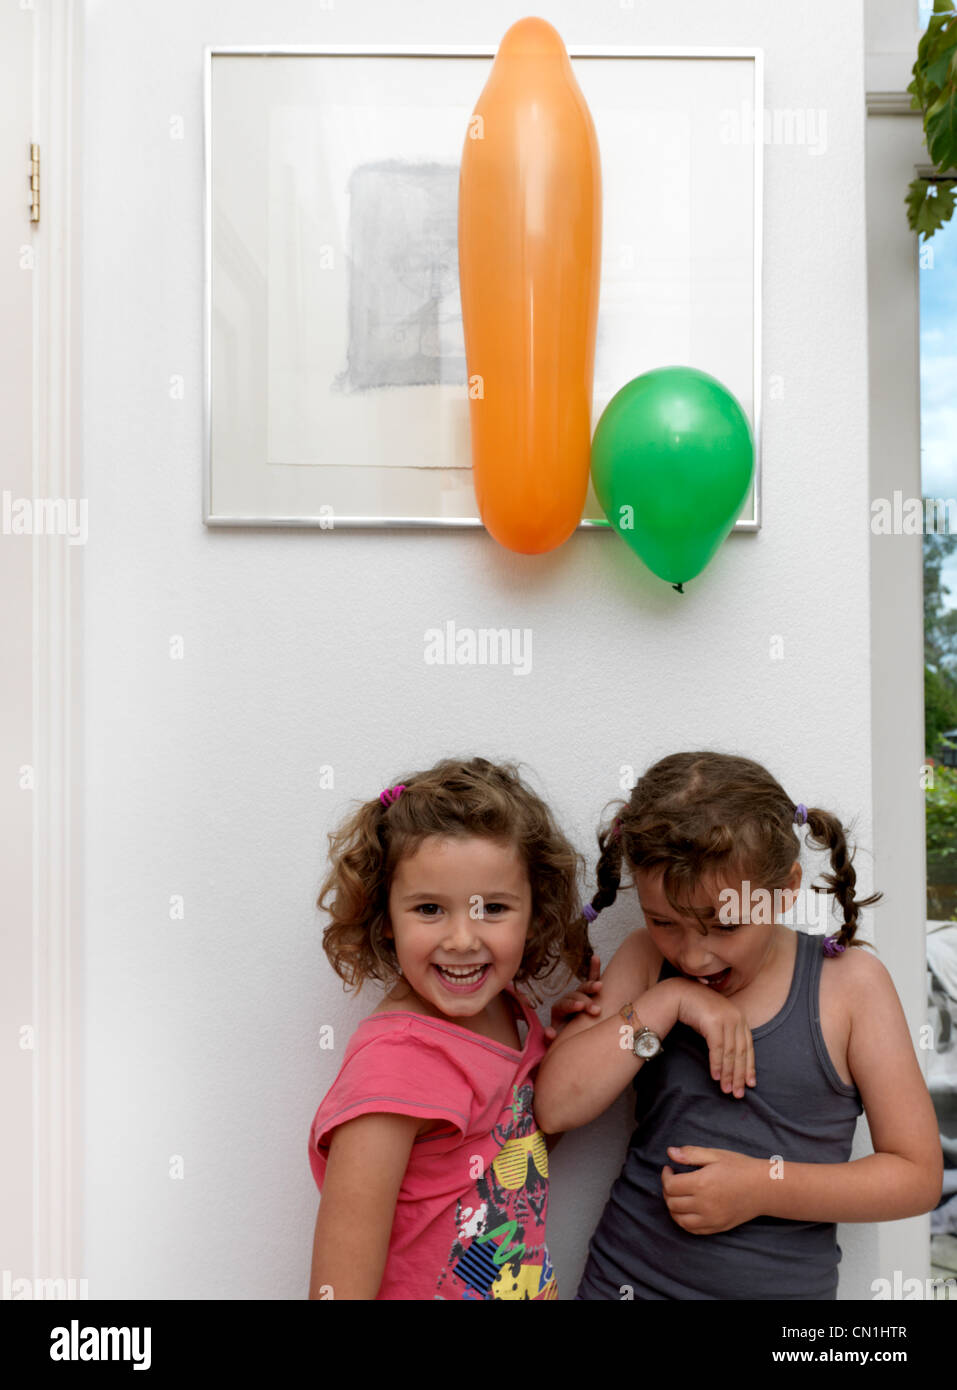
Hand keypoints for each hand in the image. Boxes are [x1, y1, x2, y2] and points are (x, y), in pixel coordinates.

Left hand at [544, 955, 601, 1041]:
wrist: (575, 1036)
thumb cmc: (566, 1039)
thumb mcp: (557, 1041)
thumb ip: (551, 1038)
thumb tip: (549, 1032)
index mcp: (559, 1009)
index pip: (564, 1004)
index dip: (572, 1004)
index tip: (580, 1007)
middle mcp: (569, 999)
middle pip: (576, 996)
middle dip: (585, 1001)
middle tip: (595, 1010)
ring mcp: (580, 994)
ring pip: (585, 987)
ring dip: (592, 985)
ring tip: (600, 986)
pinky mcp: (590, 993)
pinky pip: (592, 978)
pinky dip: (594, 969)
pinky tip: (596, 957)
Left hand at [661, 1146, 763, 1233]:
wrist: (765, 1188)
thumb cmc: (740, 1167)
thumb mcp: (715, 1155)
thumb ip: (691, 1154)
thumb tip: (670, 1152)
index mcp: (702, 1183)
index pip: (670, 1185)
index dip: (665, 1176)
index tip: (669, 1169)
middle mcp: (704, 1204)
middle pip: (672, 1203)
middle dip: (667, 1191)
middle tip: (673, 1181)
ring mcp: (711, 1218)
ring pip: (680, 1219)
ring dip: (673, 1208)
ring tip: (677, 1196)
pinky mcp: (718, 1227)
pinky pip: (693, 1230)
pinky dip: (684, 1222)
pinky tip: (686, 1210)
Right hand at [673, 982, 755, 1097]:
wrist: (679, 994)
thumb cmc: (697, 1011)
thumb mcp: (716, 1023)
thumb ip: (727, 1036)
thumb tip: (733, 1060)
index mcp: (740, 1018)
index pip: (749, 1047)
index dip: (750, 1067)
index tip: (750, 1084)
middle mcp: (736, 1017)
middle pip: (741, 1052)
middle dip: (739, 1075)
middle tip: (738, 1093)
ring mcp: (726, 1018)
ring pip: (730, 1052)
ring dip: (728, 1073)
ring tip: (726, 1089)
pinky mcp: (714, 1021)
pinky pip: (717, 1048)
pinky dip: (717, 1064)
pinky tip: (716, 1076)